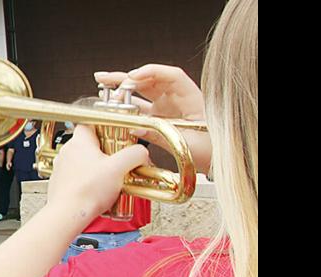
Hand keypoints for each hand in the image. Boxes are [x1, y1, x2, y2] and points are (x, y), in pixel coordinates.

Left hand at [42, 124, 146, 223]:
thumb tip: (142, 152)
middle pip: (90, 144)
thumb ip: (135, 155)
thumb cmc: (87, 192)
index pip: (93, 124)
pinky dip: (88, 181)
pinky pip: (77, 177)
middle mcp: (68, 151)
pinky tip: (97, 191)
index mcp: (80, 141)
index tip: (118, 138)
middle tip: (117, 163)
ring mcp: (61, 167)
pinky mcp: (60, 183)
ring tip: (109, 180)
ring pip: (83, 162)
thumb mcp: (119, 169)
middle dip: (106, 153)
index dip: (108, 129)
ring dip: (97, 168)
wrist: (67, 215)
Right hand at [92, 64, 211, 175]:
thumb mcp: (188, 144)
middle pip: (151, 80)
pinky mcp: (160, 120)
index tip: (133, 77)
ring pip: (143, 93)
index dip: (151, 72)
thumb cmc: (211, 149)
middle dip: (129, 77)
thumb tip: (135, 128)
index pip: (171, 75)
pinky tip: (112, 104)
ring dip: (123, 89)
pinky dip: (127, 107)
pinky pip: (141, 110)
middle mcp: (177, 99)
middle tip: (107, 78)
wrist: (217, 160)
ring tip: (103, 85)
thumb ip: (160, 135)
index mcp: (190, 97)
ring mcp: (168, 108)